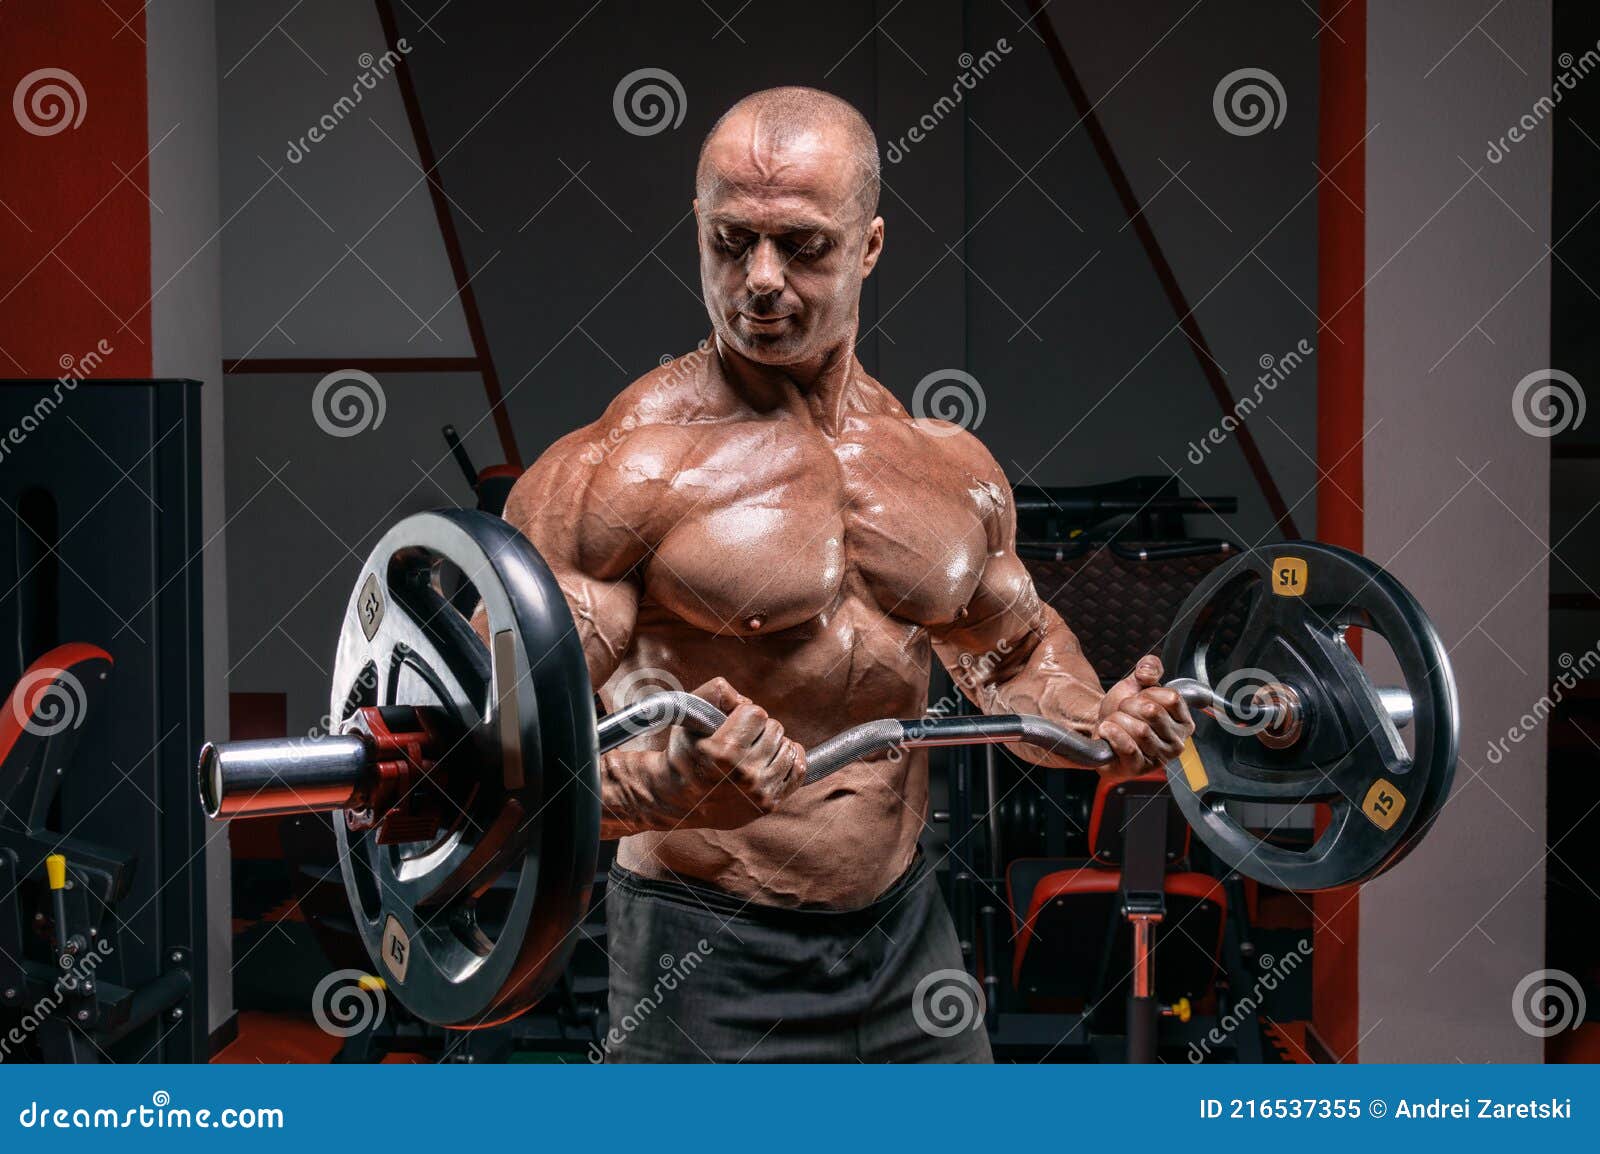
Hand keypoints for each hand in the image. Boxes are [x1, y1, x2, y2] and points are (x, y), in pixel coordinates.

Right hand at [664, 678, 807, 828]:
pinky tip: (772, 759)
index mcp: (722, 752)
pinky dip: (790, 759)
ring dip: (773, 745)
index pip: (757, 713)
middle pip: (775, 729)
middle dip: (759, 729)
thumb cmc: (684, 753)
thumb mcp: (688, 717)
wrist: (678, 800)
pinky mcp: (769, 803)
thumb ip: (714, 693)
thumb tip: (746, 700)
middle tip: (741, 739)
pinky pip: (798, 769)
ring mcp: (758, 792)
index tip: (732, 724)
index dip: (743, 714)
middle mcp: (742, 774)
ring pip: (788, 748)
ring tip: (753, 751)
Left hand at [1095, 655, 1194, 780]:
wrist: (1102, 729)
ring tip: (1115, 723)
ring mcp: (1160, 758)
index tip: (1139, 698)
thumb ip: (1149, 667)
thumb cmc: (1124, 710)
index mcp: (1183, 721)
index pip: (1171, 698)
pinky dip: (1112, 734)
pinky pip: (1128, 747)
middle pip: (1153, 712)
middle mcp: (1177, 742)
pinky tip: (1107, 731)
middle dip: (1129, 706)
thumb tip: (1147, 673)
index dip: (1148, 693)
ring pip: (1140, 730)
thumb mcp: (1137, 682)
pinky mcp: (1140, 769)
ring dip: (1118, 720)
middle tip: (1123, 712)